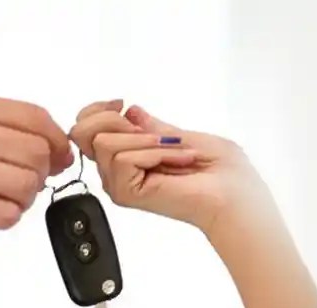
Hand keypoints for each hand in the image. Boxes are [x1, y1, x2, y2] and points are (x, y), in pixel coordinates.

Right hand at [0, 92, 74, 281]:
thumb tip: (49, 145)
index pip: (34, 117)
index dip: (56, 142)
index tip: (57, 158)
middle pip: (37, 152)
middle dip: (40, 175)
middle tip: (20, 186)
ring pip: (27, 184)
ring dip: (22, 200)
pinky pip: (6, 214)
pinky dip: (6, 219)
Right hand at [68, 101, 267, 234]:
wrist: (234, 195)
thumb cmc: (223, 173)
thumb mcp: (183, 136)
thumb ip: (153, 127)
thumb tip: (132, 112)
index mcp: (130, 159)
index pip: (86, 128)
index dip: (98, 109)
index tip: (122, 103)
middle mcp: (119, 172)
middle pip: (82, 132)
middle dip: (115, 120)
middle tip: (154, 133)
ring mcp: (120, 184)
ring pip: (103, 142)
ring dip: (145, 139)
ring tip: (174, 154)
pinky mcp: (126, 192)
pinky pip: (122, 157)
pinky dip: (153, 152)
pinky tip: (174, 163)